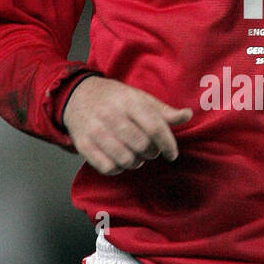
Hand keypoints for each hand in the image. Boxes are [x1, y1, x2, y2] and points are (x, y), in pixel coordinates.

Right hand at [61, 75, 192, 174]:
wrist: (76, 95)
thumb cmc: (114, 98)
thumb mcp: (139, 98)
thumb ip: (163, 111)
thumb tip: (188, 115)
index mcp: (129, 101)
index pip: (154, 126)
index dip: (168, 144)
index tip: (172, 154)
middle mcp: (111, 115)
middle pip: (142, 145)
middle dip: (151, 153)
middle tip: (150, 151)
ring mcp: (95, 131)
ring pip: (126, 159)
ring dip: (136, 163)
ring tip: (135, 155)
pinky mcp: (83, 145)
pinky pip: (108, 168)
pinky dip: (118, 168)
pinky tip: (119, 160)